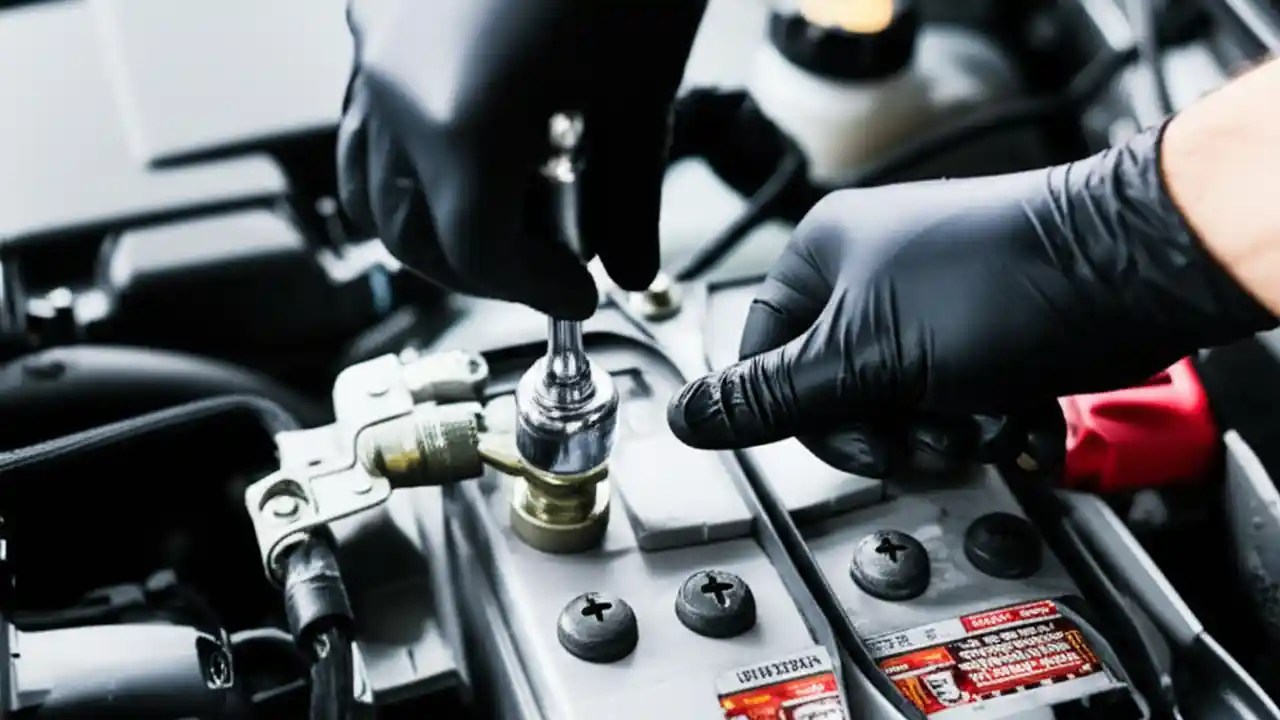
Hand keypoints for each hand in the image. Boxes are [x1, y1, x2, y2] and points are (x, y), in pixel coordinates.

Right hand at [337, 0, 706, 318]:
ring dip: (434, 216)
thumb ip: (626, 196)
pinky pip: (375, 110)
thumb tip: (627, 262)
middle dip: (479, 266)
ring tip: (515, 213)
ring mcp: (377, 43)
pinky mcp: (382, 13)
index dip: (532, 287)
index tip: (580, 294)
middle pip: (405, 227)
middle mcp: (394, 85)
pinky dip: (418, 154)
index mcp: (457, 118)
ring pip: (371, 174)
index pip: (476, 250)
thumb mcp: (638, 87)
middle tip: (549, 267)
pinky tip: (484, 141)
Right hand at [667, 125, 1274, 476]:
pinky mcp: (981, 336)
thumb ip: (771, 397)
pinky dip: (977, 422)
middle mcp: (871, 275)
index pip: (763, 355)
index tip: (839, 431)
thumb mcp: (862, 356)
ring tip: (974, 417)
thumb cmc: (1001, 284)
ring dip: (936, 433)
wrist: (1128, 275)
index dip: (796, 410)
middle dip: (882, 430)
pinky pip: (948, 404)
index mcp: (824, 257)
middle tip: (916, 432)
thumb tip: (688, 417)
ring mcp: (928, 306)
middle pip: (831, 392)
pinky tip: (1007, 410)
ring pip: (895, 408)